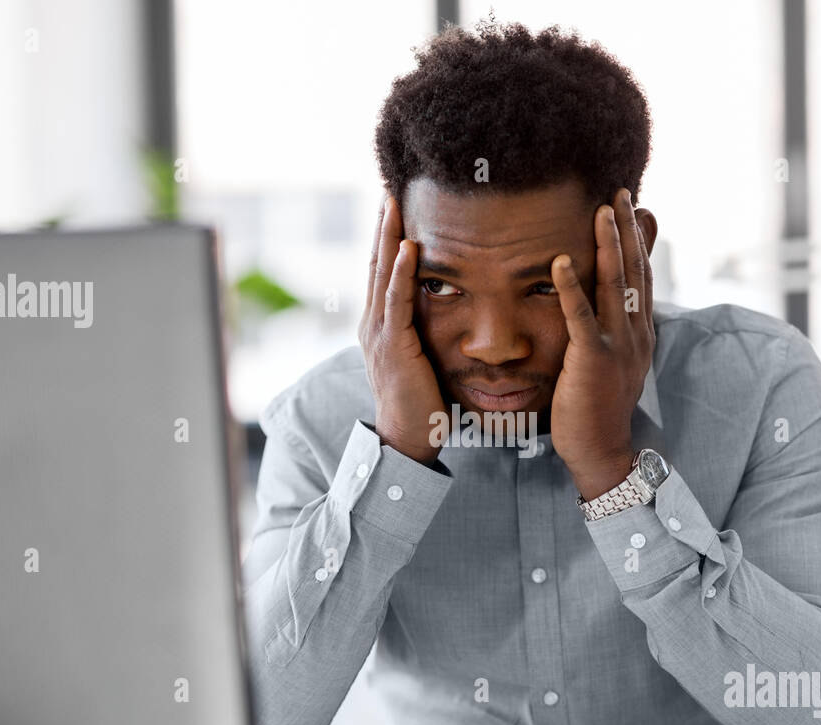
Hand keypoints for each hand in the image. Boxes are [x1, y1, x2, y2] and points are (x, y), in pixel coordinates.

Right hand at [358, 196, 447, 465]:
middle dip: (382, 226)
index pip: (382, 273)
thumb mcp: (422, 359)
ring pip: (383, 274)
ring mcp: (380, 333)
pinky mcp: (393, 344)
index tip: (393, 207)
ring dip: (388, 236)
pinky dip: (402, 272)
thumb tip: (446, 315)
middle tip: (387, 189)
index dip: (385, 239)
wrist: (405, 438)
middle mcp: (373, 324)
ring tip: (392, 203)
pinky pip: (398, 300)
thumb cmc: (420, 404)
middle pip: (377, 264)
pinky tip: (407, 246)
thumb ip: (425, 334)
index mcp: (380, 326)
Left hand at [549, 187, 654, 499]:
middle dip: (627, 229)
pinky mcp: (592, 361)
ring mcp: (617, 347)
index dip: (637, 239)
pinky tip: (560, 261)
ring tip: (602, 210)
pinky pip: (581, 318)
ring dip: (609, 245)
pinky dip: (571, 288)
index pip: (642, 276)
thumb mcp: (614, 362)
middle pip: (634, 271)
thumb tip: (608, 304)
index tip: (632, 206)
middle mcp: (635, 334)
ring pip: (616, 286)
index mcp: (639, 332)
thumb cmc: (598, 408)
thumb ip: (610, 329)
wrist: (602, 451)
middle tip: (620, 192)